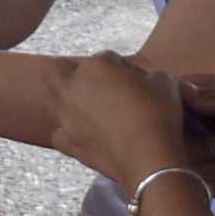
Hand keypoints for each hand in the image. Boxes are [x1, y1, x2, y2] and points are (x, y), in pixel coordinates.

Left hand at [49, 50, 190, 190]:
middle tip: (88, 83)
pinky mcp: (67, 143)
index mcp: (96, 66)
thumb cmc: (157, 114)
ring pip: (51, 100)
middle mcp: (73, 87)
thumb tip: (144, 79)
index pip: (105, 57)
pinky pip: (59, 135)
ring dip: (65, 101)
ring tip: (85, 108)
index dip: (120, 67)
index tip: (132, 79)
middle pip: (53, 70)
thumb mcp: (163, 83)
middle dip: (66, 71)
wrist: (148, 157)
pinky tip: (82, 136)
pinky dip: (67, 134)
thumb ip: (148, 75)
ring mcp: (66, 116)